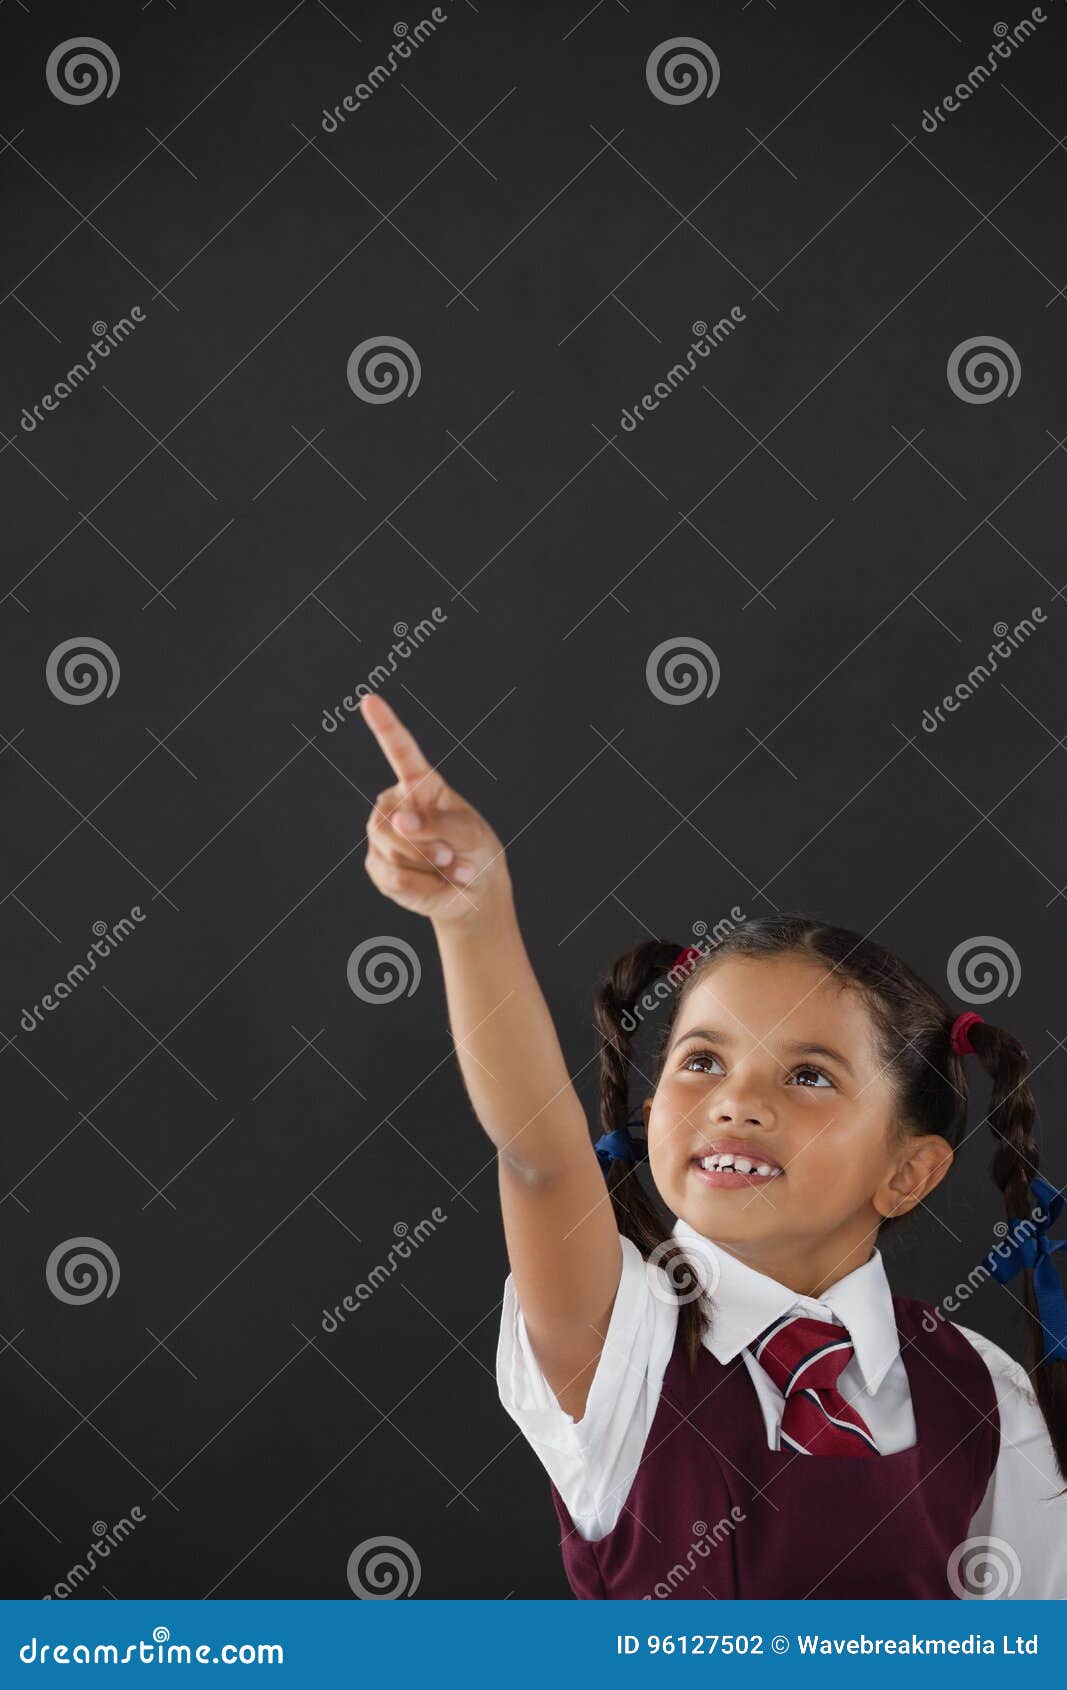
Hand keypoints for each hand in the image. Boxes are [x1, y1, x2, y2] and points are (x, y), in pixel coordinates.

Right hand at [359, 693, 510, 924]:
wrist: (473, 891)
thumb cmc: (475, 850)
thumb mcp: (470, 832)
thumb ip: (439, 824)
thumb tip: (400, 822)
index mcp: (420, 784)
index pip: (400, 751)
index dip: (385, 726)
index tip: (370, 699)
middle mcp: (394, 805)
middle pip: (392, 822)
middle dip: (426, 845)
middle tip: (451, 855)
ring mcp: (381, 837)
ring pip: (392, 850)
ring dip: (430, 865)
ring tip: (450, 867)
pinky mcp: (377, 867)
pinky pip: (394, 877)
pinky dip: (423, 886)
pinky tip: (437, 883)